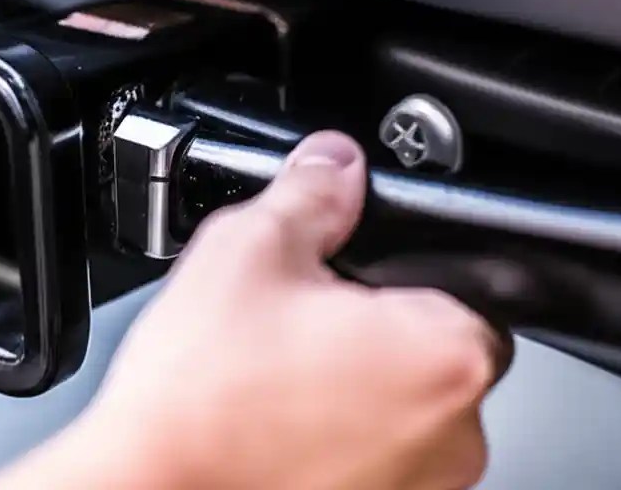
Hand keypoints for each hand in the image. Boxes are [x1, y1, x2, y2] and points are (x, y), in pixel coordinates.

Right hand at [0, 132, 507, 488]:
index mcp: (445, 352)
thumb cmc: (201, 398)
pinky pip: (376, 459)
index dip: (395, 274)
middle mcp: (456, 432)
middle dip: (373, 332)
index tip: (344, 280)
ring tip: (276, 381)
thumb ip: (311, 192)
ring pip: (402, 410)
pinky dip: (336, 441)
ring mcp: (422, 487)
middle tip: (296, 329)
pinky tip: (275, 425)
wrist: (151, 488)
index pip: (468, 285)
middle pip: (432, 351)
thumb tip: (335, 163)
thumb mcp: (248, 250)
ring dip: (356, 390)